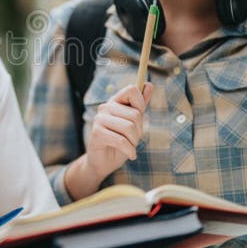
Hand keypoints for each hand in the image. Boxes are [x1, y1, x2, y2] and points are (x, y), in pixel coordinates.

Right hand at [65, 83, 153, 199]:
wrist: (103, 162)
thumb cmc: (120, 143)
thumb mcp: (133, 124)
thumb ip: (140, 105)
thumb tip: (149, 85)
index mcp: (115, 102)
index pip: (132, 90)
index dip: (140, 104)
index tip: (139, 118)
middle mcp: (106, 107)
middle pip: (135, 114)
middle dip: (139, 131)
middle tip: (133, 140)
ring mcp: (99, 119)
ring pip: (129, 127)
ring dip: (134, 142)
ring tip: (130, 147)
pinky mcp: (97, 132)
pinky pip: (121, 140)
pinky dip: (129, 150)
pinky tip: (130, 154)